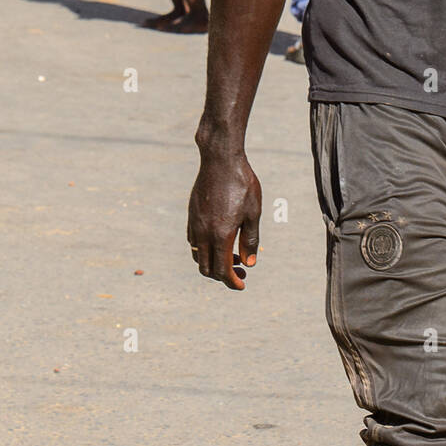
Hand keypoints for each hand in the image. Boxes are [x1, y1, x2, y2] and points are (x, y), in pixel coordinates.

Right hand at [187, 151, 261, 290]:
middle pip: (207, 268)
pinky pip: (193, 241)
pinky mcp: (191, 215)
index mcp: (220, 235)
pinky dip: (204, 249)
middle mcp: (203, 233)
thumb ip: (250, 240)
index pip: (222, 270)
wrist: (220, 160)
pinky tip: (217, 241)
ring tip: (231, 256)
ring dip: (212, 262)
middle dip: (223, 275)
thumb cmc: (242, 184)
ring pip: (198, 256)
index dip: (232, 282)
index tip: (242, 285)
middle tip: (240, 271)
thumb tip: (250, 263)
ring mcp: (195, 224)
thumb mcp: (253, 213)